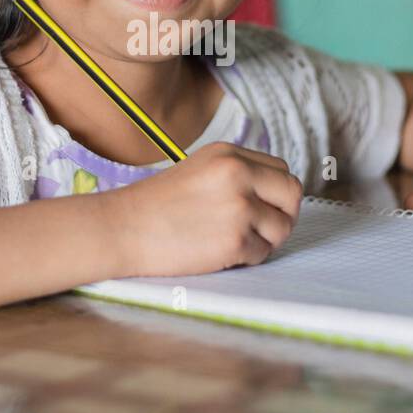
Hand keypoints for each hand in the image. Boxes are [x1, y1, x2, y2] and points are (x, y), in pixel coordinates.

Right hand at [101, 142, 303, 276]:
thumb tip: (275, 195)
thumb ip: (237, 175)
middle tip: (261, 228)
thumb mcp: (199, 170)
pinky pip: (262, 253)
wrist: (121, 229)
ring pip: (282, 227)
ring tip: (234, 241)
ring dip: (265, 240)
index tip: (261, 207)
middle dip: (282, 214)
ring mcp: (239, 207)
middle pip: (291, 194)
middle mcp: (238, 174)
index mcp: (228, 154)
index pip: (280, 170)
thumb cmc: (155, 205)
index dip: (274, 193)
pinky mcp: (234, 240)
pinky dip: (246, 258)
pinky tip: (219, 252)